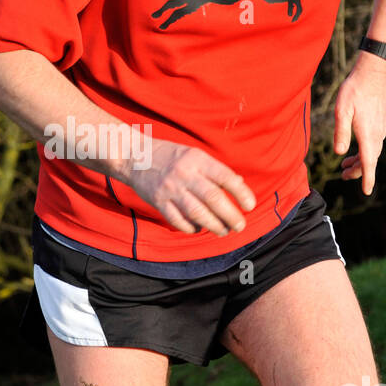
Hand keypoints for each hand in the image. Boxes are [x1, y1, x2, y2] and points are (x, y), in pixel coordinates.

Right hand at [118, 136, 255, 235]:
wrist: (135, 156)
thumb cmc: (172, 157)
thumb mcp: (195, 155)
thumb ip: (215, 170)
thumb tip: (240, 185)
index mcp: (197, 159)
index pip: (225, 177)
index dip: (241, 193)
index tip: (250, 206)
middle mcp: (185, 173)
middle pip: (213, 198)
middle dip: (230, 215)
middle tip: (240, 225)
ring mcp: (170, 189)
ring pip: (197, 212)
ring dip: (214, 225)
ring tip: (224, 231)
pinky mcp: (158, 201)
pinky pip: (178, 220)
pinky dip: (191, 228)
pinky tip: (199, 229)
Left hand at [333, 55, 385, 195]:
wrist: (372, 73)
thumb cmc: (354, 91)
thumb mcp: (342, 111)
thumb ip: (341, 133)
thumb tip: (340, 153)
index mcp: (367, 135)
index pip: (368, 162)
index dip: (367, 178)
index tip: (366, 191)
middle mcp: (376, 134)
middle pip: (369, 160)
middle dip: (358, 171)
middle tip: (343, 175)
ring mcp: (379, 128)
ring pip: (371, 152)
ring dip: (359, 161)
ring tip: (345, 165)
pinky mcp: (379, 123)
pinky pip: (372, 144)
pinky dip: (363, 151)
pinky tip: (354, 149)